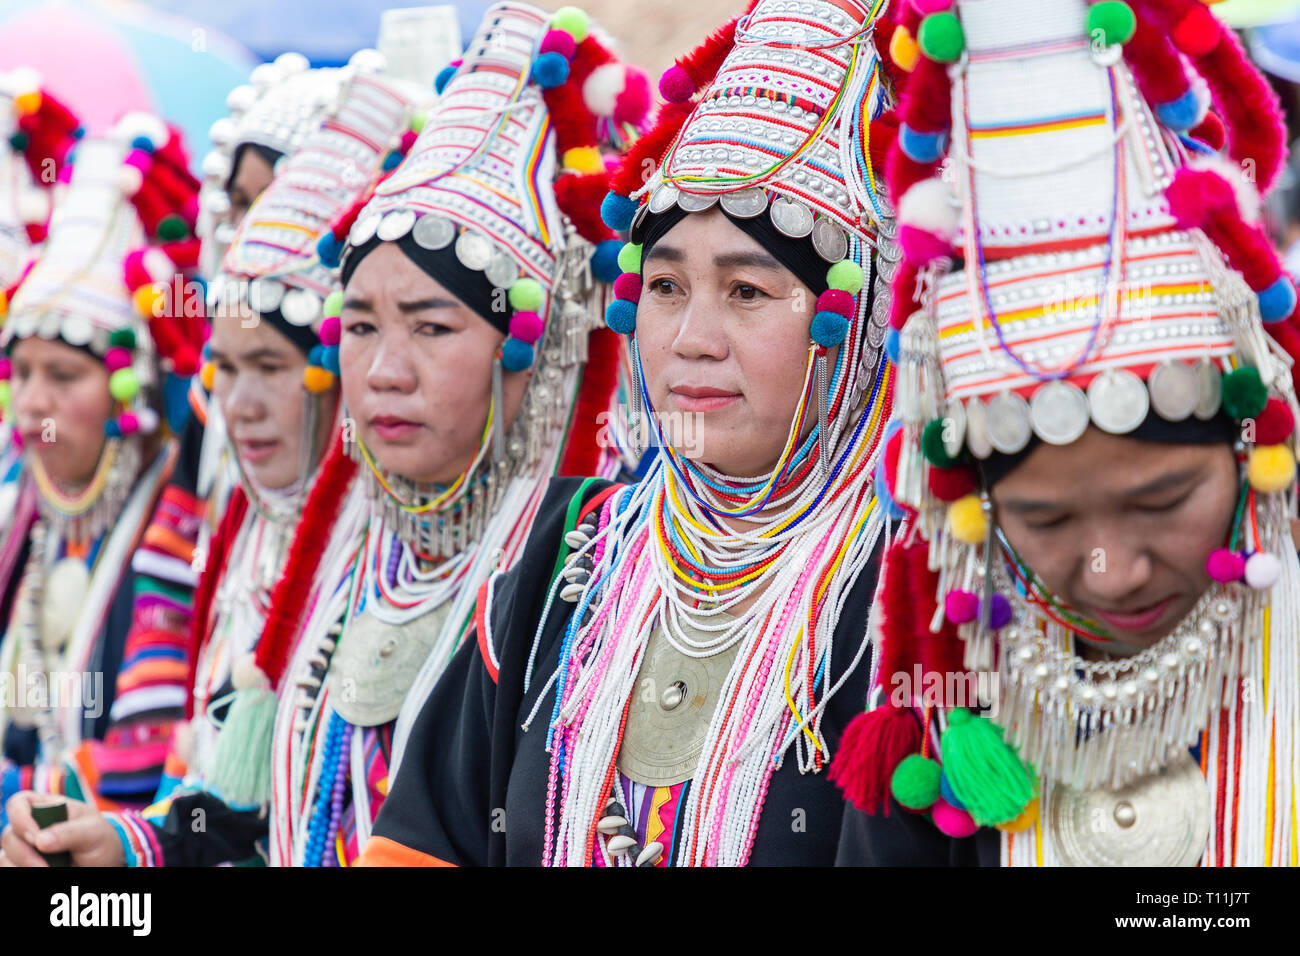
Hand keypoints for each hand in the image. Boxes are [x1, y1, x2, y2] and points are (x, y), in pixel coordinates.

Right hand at [0, 792, 125, 866]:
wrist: (105, 863)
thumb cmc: (99, 840)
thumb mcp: (93, 832)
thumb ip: (70, 832)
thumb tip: (40, 840)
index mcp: (47, 808)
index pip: (18, 803)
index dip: (20, 818)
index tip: (35, 837)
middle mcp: (31, 826)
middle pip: (9, 835)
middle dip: (25, 853)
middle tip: (46, 866)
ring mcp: (25, 848)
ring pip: (5, 856)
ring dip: (23, 865)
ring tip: (49, 869)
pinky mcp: (23, 865)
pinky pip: (8, 869)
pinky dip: (20, 872)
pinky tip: (42, 873)